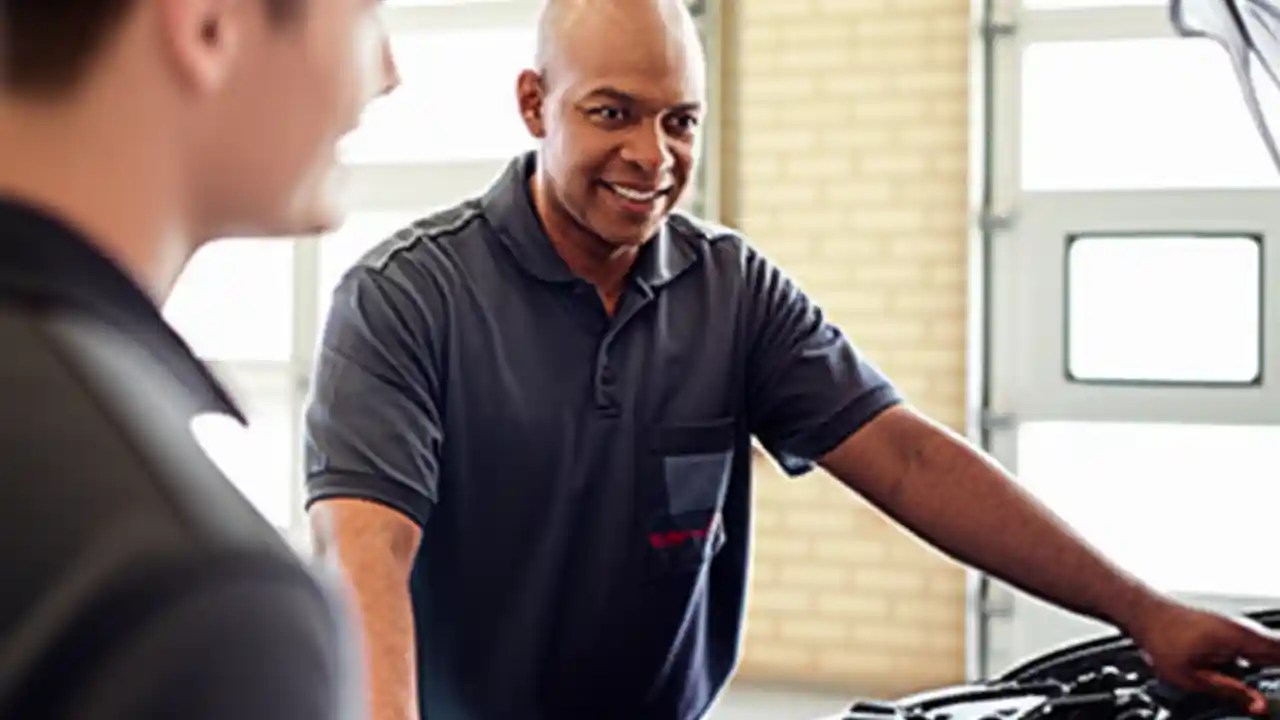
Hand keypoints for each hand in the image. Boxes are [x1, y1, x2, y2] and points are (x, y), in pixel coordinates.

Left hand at [1128, 597, 1279, 713]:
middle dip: (1272, 673)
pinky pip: (1248, 648)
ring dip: (1261, 668)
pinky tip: (1227, 672)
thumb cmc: (1160, 638)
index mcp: (1240, 637)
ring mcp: (1234, 627)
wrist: (1143, 612)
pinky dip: (1248, 662)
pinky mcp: (1225, 630)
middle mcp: (1241, 628)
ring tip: (1223, 676)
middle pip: (1274, 653)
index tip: (1276, 690)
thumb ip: (1228, 691)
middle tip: (1254, 693)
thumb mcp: (1191, 676)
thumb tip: (1258, 705)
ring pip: (1262, 652)